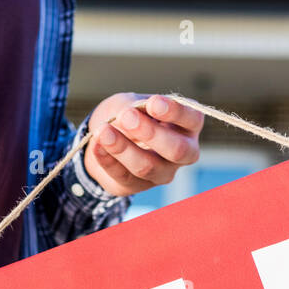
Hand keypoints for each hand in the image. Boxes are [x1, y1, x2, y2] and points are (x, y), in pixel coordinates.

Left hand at [83, 92, 203, 197]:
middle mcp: (183, 152)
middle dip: (151, 133)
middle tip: (126, 117)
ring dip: (123, 148)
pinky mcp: (139, 185)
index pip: (192, 119)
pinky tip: (96, 146)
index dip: (175, 112)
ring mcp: (163, 172)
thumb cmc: (128, 115)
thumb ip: (135, 108)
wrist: (107, 137)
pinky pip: (123, 175)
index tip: (153, 103)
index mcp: (188, 125)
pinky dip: (107, 159)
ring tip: (103, 132)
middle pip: (176, 150)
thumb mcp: (131, 102)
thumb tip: (132, 115)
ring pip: (147, 166)